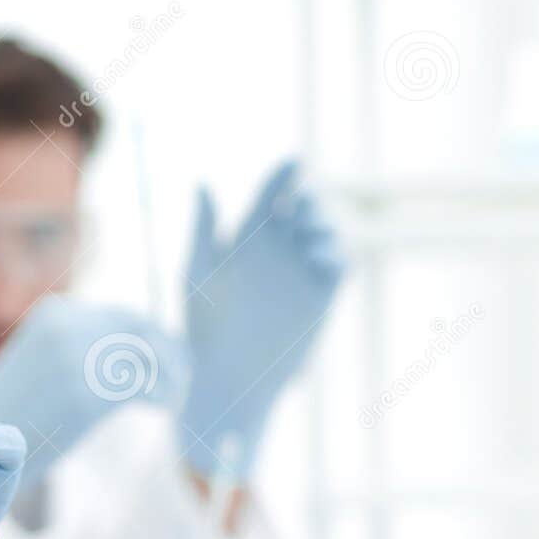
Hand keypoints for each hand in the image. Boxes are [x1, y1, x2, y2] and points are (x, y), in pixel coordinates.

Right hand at [0, 294, 188, 487]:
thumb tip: (126, 355)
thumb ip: (76, 348)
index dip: (150, 335)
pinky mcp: (86, 395)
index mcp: (54, 313)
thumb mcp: (40, 362)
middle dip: (167, 351)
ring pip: (147, 356)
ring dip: (169, 375)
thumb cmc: (10, 412)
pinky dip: (162, 395)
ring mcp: (77, 359)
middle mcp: (67, 328)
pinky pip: (143, 386)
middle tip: (178, 377)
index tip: (163, 358)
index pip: (119, 314)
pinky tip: (165, 408)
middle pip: (140, 329)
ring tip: (173, 396)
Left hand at [182, 159, 345, 475]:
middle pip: (304, 207)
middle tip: (301, 208)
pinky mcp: (321, 298)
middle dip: (309, 200)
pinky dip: (337, 255)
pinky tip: (319, 260)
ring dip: (323, 226)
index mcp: (248, 239)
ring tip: (309, 238)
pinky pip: (340, 266)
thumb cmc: (203, 327)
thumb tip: (201, 183)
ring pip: (325, 232)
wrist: (229, 375)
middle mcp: (278, 252)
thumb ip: (203, 228)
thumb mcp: (198, 272)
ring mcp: (301, 273)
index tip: (293, 162)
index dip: (284, 175)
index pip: (271, 195)